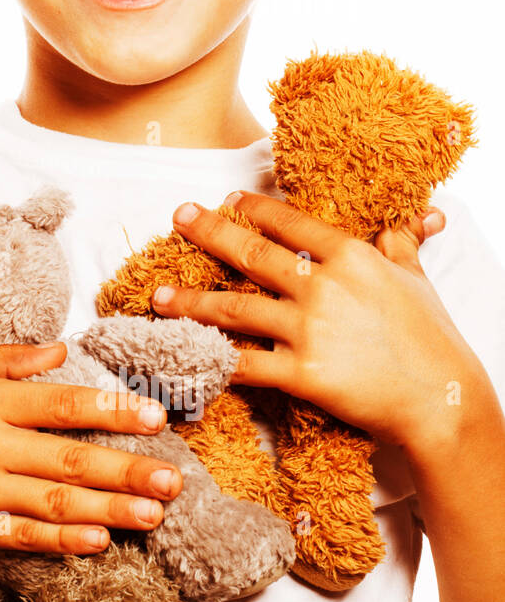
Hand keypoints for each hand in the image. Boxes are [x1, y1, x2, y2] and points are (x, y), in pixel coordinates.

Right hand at [0, 342, 185, 555]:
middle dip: (128, 468)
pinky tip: (96, 540)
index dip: (111, 409)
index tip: (153, 416)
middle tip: (174, 479)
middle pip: (69, 456)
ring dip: (109, 508)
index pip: (60, 403)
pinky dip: (60, 538)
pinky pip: (20, 534)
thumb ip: (5, 360)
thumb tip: (60, 350)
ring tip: (152, 514)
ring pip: (54, 499)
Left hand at [149, 192, 484, 456]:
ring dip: (190, 302)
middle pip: (251, 255)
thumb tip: (401, 219)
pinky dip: (212, 358)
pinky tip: (185, 351)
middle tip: (178, 218)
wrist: (443, 401)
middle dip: (208, 233)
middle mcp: (323, 288)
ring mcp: (309, 331)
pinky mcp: (302, 374)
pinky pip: (245, 363)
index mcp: (351, 258)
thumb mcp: (416, 278)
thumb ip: (399, 245)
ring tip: (157, 297)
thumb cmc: (432, 338)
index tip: (228, 200)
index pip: (290, 224)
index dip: (254, 210)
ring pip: (234, 309)